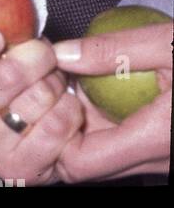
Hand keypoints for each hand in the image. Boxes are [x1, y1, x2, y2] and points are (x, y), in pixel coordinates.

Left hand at [49, 23, 172, 180]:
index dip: (51, 134)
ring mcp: (165, 156)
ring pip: (105, 153)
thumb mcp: (170, 44)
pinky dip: (103, 119)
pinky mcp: (167, 146)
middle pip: (87, 161)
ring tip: (69, 76)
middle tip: (50, 80)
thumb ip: (113, 50)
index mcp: (158, 139)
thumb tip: (62, 54)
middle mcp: (160, 159)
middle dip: (60, 125)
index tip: (46, 94)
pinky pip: (125, 143)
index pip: (78, 164)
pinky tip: (95, 83)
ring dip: (81, 121)